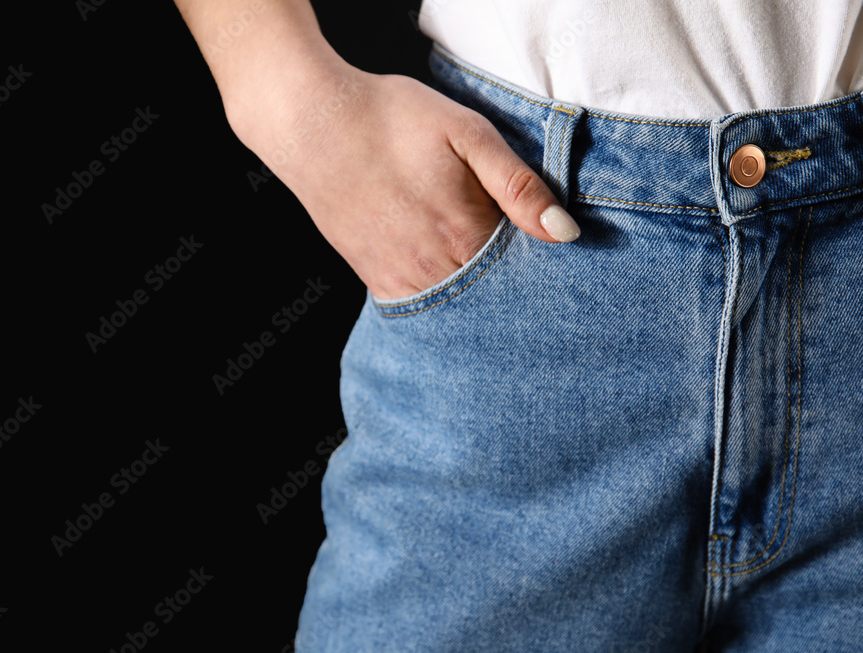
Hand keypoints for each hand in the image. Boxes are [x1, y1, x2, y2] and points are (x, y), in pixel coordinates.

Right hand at [232, 62, 580, 299]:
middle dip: (514, 288)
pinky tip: (447, 276)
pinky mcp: (376, 279)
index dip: (544, 264)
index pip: (527, 271)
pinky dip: (441, 301)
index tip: (551, 255)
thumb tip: (566, 233)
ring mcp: (403, 279)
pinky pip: (421, 309)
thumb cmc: (391, 119)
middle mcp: (438, 267)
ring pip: (459, 308)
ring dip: (478, 296)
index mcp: (469, 231)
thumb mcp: (468, 133)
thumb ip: (519, 185)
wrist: (312, 124)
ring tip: (479, 266)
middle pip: (495, 297)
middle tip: (515, 260)